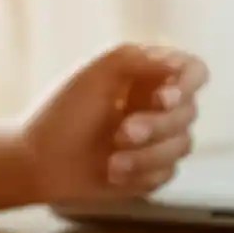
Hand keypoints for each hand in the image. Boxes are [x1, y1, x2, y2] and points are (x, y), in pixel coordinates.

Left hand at [19, 44, 207, 203]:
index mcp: (150, 75)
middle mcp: (160, 105)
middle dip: (156, 126)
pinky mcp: (153, 171)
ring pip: (183, 145)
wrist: (39, 161)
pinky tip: (114, 174)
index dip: (187, 84)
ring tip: (112, 163)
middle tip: (121, 133)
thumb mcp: (95, 72)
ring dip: (147, 155)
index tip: (161, 98)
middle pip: (189, 111)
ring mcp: (159, 140)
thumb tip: (177, 64)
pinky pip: (168, 173)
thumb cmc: (63, 112)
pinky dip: (141, 174)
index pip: (194, 71)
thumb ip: (138, 58)